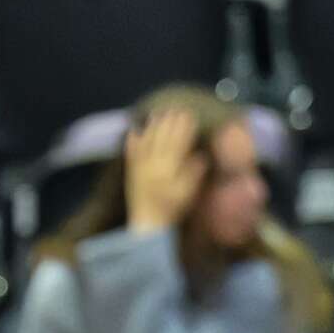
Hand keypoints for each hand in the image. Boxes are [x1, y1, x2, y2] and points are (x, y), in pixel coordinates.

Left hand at [125, 108, 206, 231]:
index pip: (178, 143)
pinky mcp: (131, 174)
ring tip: (157, 114)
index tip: (190, 115)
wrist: (148, 224)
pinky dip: (131, 142)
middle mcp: (153, 165)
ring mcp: (140, 169)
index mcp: (169, 169)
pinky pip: (130, 154)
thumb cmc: (172, 209)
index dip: (184, 128)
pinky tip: (132, 131)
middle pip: (162, 139)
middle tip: (175, 108)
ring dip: (152, 127)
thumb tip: (202, 156)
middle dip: (169, 122)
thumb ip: (195, 173)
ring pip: (146, 143)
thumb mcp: (188, 192)